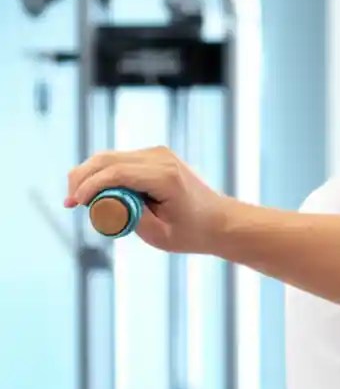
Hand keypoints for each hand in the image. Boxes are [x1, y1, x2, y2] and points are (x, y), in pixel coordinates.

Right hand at [65, 146, 233, 253]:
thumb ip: (130, 218)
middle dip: (82, 178)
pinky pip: (120, 160)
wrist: (221, 221)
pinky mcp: (155, 156)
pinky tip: (93, 190)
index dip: (90, 186)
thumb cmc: (194, 233)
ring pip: (110, 157)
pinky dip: (103, 172)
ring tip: (77, 198)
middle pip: (107, 159)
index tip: (75, 204)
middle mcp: (161, 158)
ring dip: (89, 174)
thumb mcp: (160, 235)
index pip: (116, 172)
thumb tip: (102, 204)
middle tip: (69, 202)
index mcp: (166, 177)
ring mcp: (158, 153)